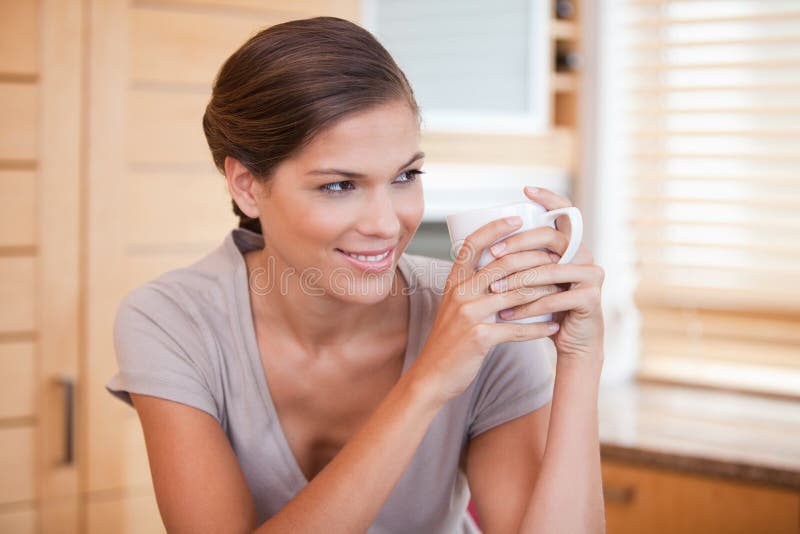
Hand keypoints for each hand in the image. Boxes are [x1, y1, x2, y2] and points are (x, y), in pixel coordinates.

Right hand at [410, 216, 562, 403]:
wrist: (432, 375)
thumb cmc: (448, 340)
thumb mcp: (454, 306)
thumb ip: (473, 287)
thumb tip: (501, 267)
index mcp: (454, 282)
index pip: (473, 244)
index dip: (495, 228)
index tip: (516, 218)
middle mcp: (460, 293)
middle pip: (503, 264)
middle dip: (534, 259)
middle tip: (556, 258)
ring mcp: (469, 314)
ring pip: (516, 294)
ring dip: (544, 291)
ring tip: (562, 290)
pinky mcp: (479, 337)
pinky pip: (517, 328)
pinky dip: (539, 328)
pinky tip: (554, 326)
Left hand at [485, 186, 604, 361]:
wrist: (572, 341)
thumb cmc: (546, 307)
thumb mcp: (533, 278)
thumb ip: (523, 257)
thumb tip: (482, 236)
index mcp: (572, 245)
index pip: (565, 213)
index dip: (549, 198)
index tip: (525, 190)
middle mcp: (586, 254)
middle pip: (552, 238)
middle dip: (519, 244)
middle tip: (493, 255)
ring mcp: (592, 275)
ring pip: (549, 271)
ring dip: (518, 281)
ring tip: (493, 290)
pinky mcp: (591, 298)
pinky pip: (554, 299)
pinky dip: (528, 308)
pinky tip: (508, 315)